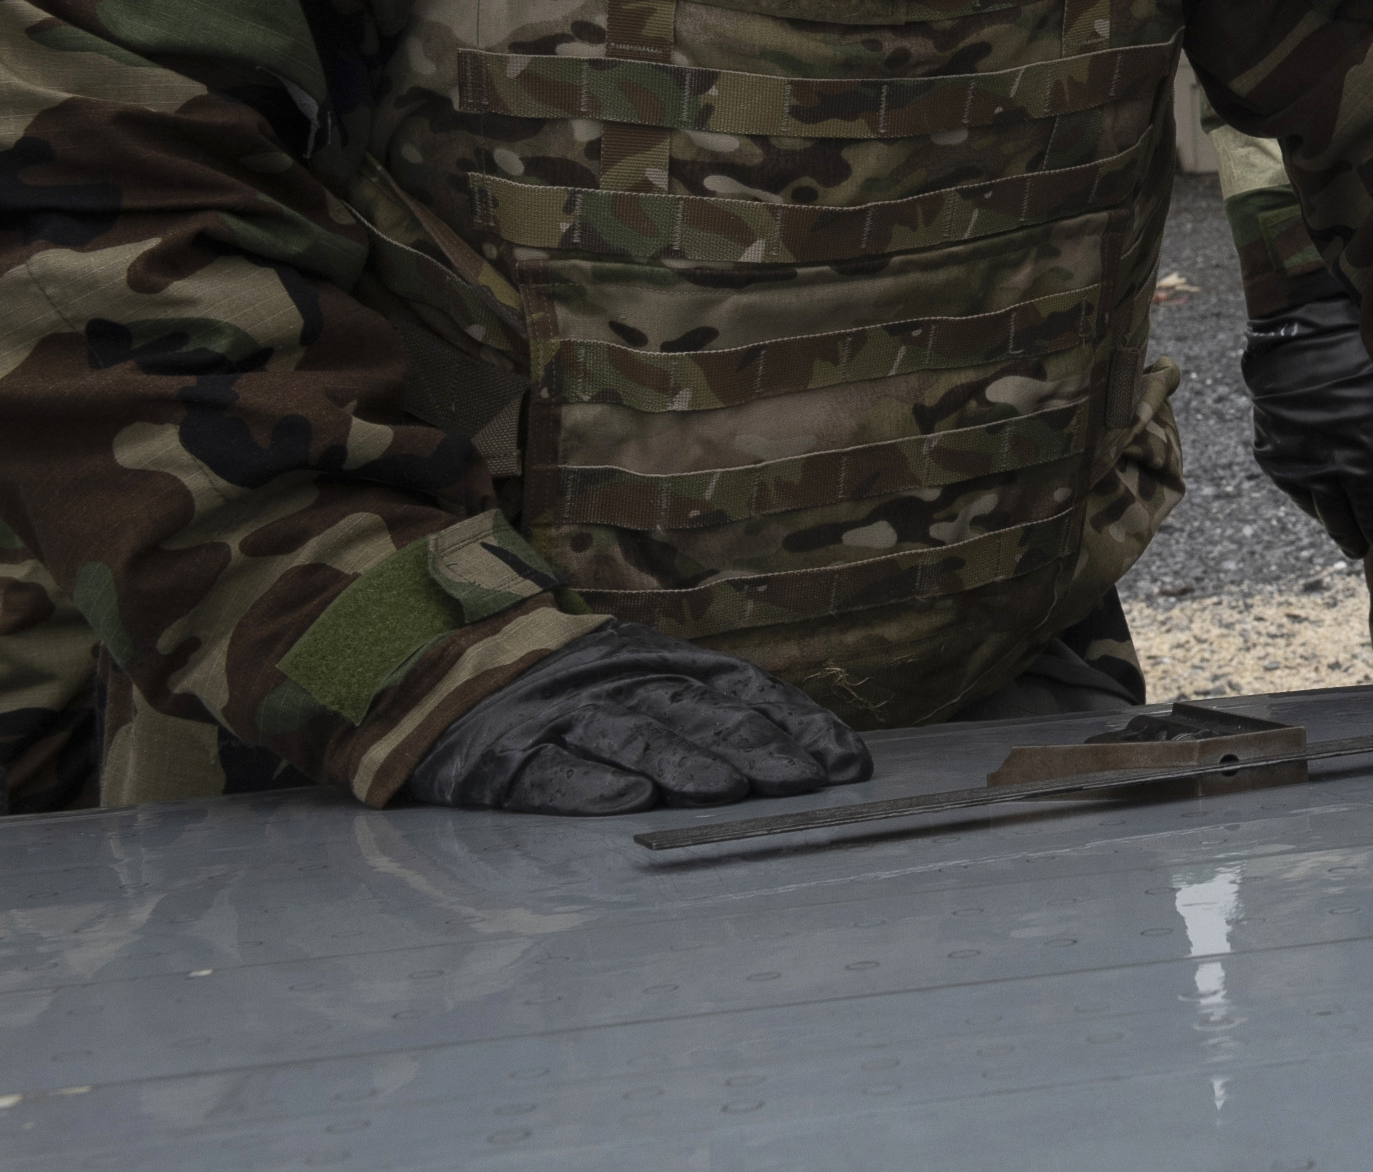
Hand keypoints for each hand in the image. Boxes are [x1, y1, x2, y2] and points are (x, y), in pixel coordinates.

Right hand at [403, 622, 871, 813]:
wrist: (435, 668)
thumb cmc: (561, 688)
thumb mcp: (636, 676)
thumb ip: (707, 708)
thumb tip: (803, 754)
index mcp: (657, 661)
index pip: (744, 687)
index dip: (797, 723)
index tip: (847, 763)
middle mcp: (617, 684)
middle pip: (699, 714)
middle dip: (758, 748)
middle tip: (807, 782)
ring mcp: (559, 717)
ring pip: (633, 738)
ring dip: (685, 763)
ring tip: (729, 789)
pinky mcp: (502, 757)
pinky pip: (549, 772)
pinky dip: (590, 787)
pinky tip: (629, 801)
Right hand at [1243, 283, 1372, 560]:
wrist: (1296, 327)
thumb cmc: (1356, 355)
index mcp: (1357, 456)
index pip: (1372, 512)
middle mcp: (1320, 466)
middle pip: (1339, 520)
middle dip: (1354, 537)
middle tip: (1363, 551)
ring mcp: (1290, 460)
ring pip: (1312, 506)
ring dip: (1329, 519)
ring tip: (1343, 528)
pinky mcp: (1267, 448)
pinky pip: (1290, 485)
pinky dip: (1306, 495)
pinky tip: (1317, 495)